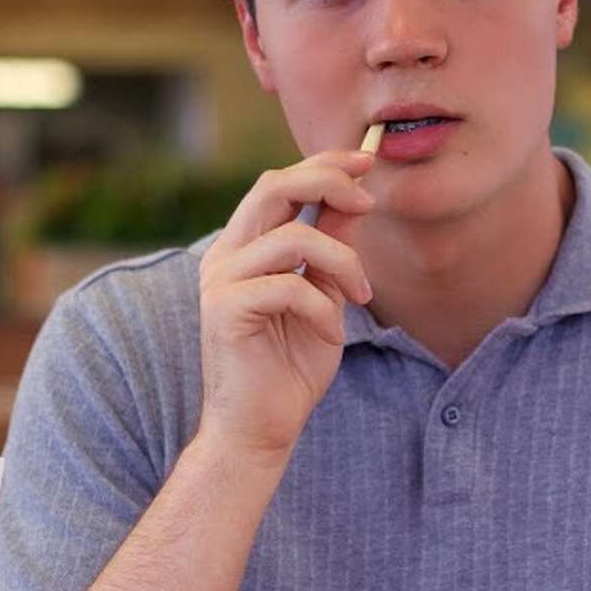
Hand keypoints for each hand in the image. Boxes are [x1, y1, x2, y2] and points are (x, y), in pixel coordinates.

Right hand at [197, 149, 375, 456]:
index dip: (323, 164)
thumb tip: (356, 199)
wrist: (260, 430)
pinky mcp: (225, 311)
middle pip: (273, 186)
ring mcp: (221, 281)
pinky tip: (331, 333)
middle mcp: (226, 256)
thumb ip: (332, 249)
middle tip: (369, 200)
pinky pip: (289, 286)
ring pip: (292, 237)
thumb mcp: (324, 297)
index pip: (279, 184)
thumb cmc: (291, 367)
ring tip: (359, 295)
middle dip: (327, 181)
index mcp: (245, 247)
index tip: (366, 160)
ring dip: (342, 261)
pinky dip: (323, 308)